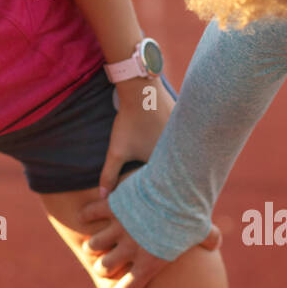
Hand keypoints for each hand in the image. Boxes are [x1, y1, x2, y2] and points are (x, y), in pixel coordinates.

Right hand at [78, 196, 220, 287]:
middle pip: (105, 268)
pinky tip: (84, 216)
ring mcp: (118, 228)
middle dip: (103, 269)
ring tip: (93, 246)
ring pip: (94, 245)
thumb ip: (208, 239)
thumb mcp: (202, 229)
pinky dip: (85, 215)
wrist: (175, 189)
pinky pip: (90, 214)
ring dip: (93, 246)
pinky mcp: (111, 207)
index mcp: (149, 262)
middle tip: (105, 267)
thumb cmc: (190, 213)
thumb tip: (215, 244)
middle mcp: (129, 249)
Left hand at [98, 76, 175, 197]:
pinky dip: (176, 139)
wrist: (142, 92)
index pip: (163, 181)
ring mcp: (183, 136)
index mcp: (165, 162)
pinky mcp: (184, 124)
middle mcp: (178, 151)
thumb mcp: (116, 151)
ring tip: (161, 156)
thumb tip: (102, 195)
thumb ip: (109, 174)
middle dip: (164, 172)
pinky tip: (170, 139)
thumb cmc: (129, 122)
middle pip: (171, 167)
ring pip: (176, 150)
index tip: (154, 192)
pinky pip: (181, 136)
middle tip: (159, 177)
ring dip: (171, 155)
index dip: (157, 187)